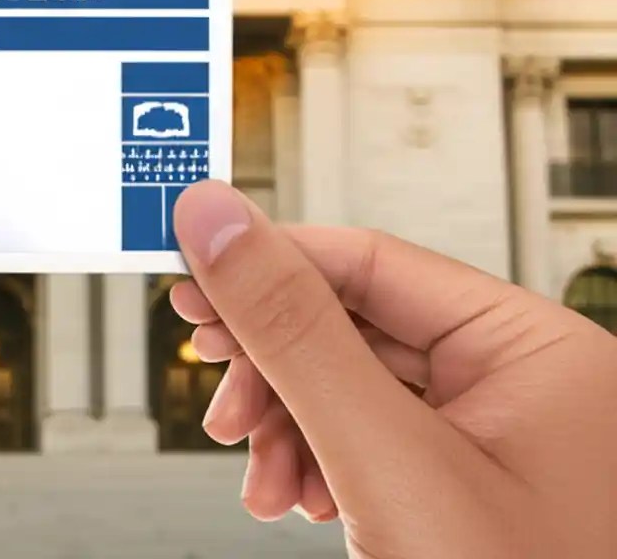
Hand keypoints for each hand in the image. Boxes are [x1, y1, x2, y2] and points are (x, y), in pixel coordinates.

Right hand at [172, 180, 616, 558]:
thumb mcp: (381, 459)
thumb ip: (294, 330)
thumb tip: (218, 222)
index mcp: (536, 347)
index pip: (370, 262)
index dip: (269, 267)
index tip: (188, 283)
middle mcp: (522, 382)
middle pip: (355, 327)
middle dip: (275, 373)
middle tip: (216, 396)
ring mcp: (494, 439)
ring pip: (351, 389)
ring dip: (287, 429)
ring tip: (260, 480)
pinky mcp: (460, 486)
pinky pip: (366, 441)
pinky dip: (315, 465)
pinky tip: (294, 501)